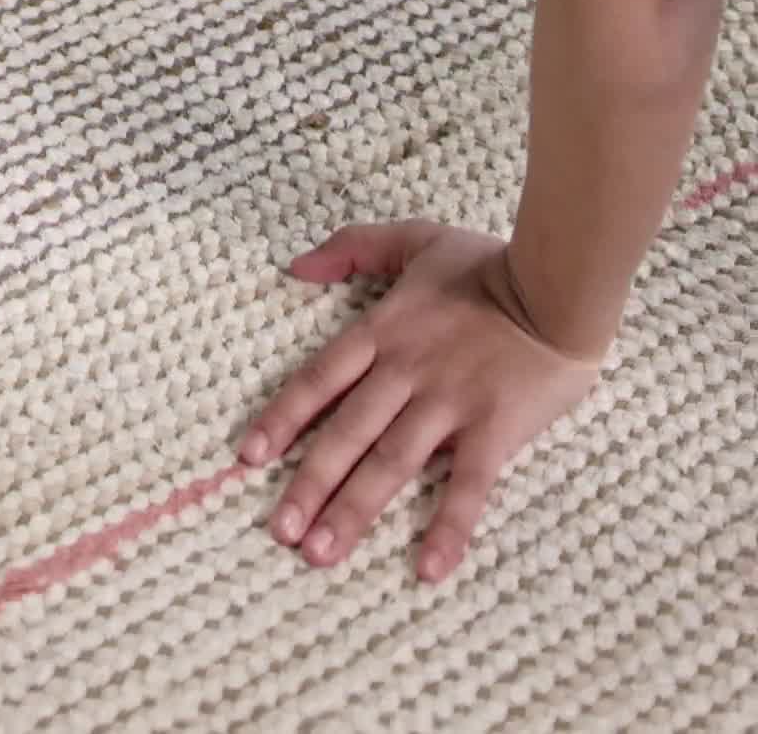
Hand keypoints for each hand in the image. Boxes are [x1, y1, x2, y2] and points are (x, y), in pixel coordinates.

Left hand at [241, 222, 604, 582]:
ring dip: (355, 509)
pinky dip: (449, 528)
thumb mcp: (414, 239)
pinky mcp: (494, 430)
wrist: (559, 284)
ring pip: (392, 462)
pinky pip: (468, 486)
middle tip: (280, 530)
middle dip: (309, 482)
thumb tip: (295, 266)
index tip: (249, 458)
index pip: (320, 379)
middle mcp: (407, 372)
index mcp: (385, 330)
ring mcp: (449, 403)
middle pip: (347, 431)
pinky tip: (428, 570)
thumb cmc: (489, 264)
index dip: (282, 417)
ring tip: (321, 554)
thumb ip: (353, 246)